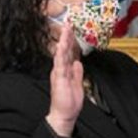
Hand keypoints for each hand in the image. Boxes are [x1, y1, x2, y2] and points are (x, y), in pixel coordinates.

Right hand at [45, 22, 82, 137]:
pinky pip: (59, 65)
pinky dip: (60, 55)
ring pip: (61, 54)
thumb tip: (78, 62)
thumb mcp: (77, 83)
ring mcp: (59, 73)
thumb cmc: (69, 100)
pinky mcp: (59, 78)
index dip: (70, 42)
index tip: (72, 31)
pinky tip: (61, 47)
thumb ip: (77, 72)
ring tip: (65, 31)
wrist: (64, 113)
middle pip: (63, 50)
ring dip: (64, 42)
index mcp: (64, 70)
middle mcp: (60, 69)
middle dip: (66, 37)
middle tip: (68, 24)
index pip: (68, 53)